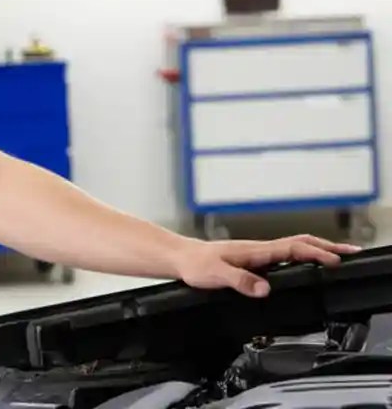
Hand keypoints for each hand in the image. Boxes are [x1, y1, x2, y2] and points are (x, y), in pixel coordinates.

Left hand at [174, 234, 361, 297]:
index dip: (315, 254)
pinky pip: (285, 254)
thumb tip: (264, 289)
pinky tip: (307, 262)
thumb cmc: (196, 264)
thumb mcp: (215, 274)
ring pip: (294, 247)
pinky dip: (303, 255)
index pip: (292, 248)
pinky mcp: (254, 260)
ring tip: (338, 256)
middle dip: (326, 247)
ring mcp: (258, 253)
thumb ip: (240, 281)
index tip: (335, 261)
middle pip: (300, 243)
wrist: (181, 258)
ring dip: (317, 249)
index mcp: (255, 250)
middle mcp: (259, 249)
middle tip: (351, 253)